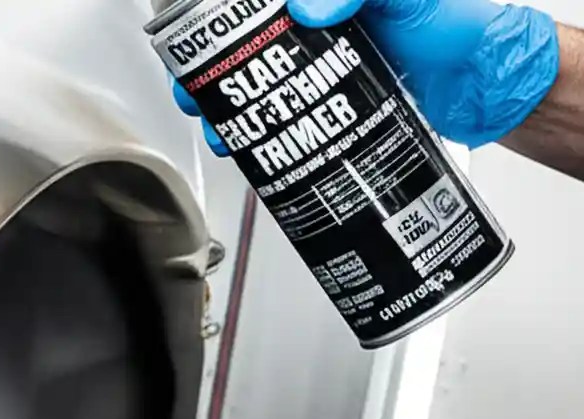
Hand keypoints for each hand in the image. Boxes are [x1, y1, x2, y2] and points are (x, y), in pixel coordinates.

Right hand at [172, 0, 558, 148]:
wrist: (488, 87)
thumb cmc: (460, 27)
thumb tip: (311, 7)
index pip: (254, 5)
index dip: (216, 21)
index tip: (196, 36)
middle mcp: (313, 26)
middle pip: (240, 44)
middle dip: (205, 66)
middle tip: (193, 83)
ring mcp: (315, 68)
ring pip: (250, 83)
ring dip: (221, 104)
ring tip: (212, 120)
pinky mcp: (324, 107)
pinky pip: (278, 117)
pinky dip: (253, 132)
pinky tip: (241, 142)